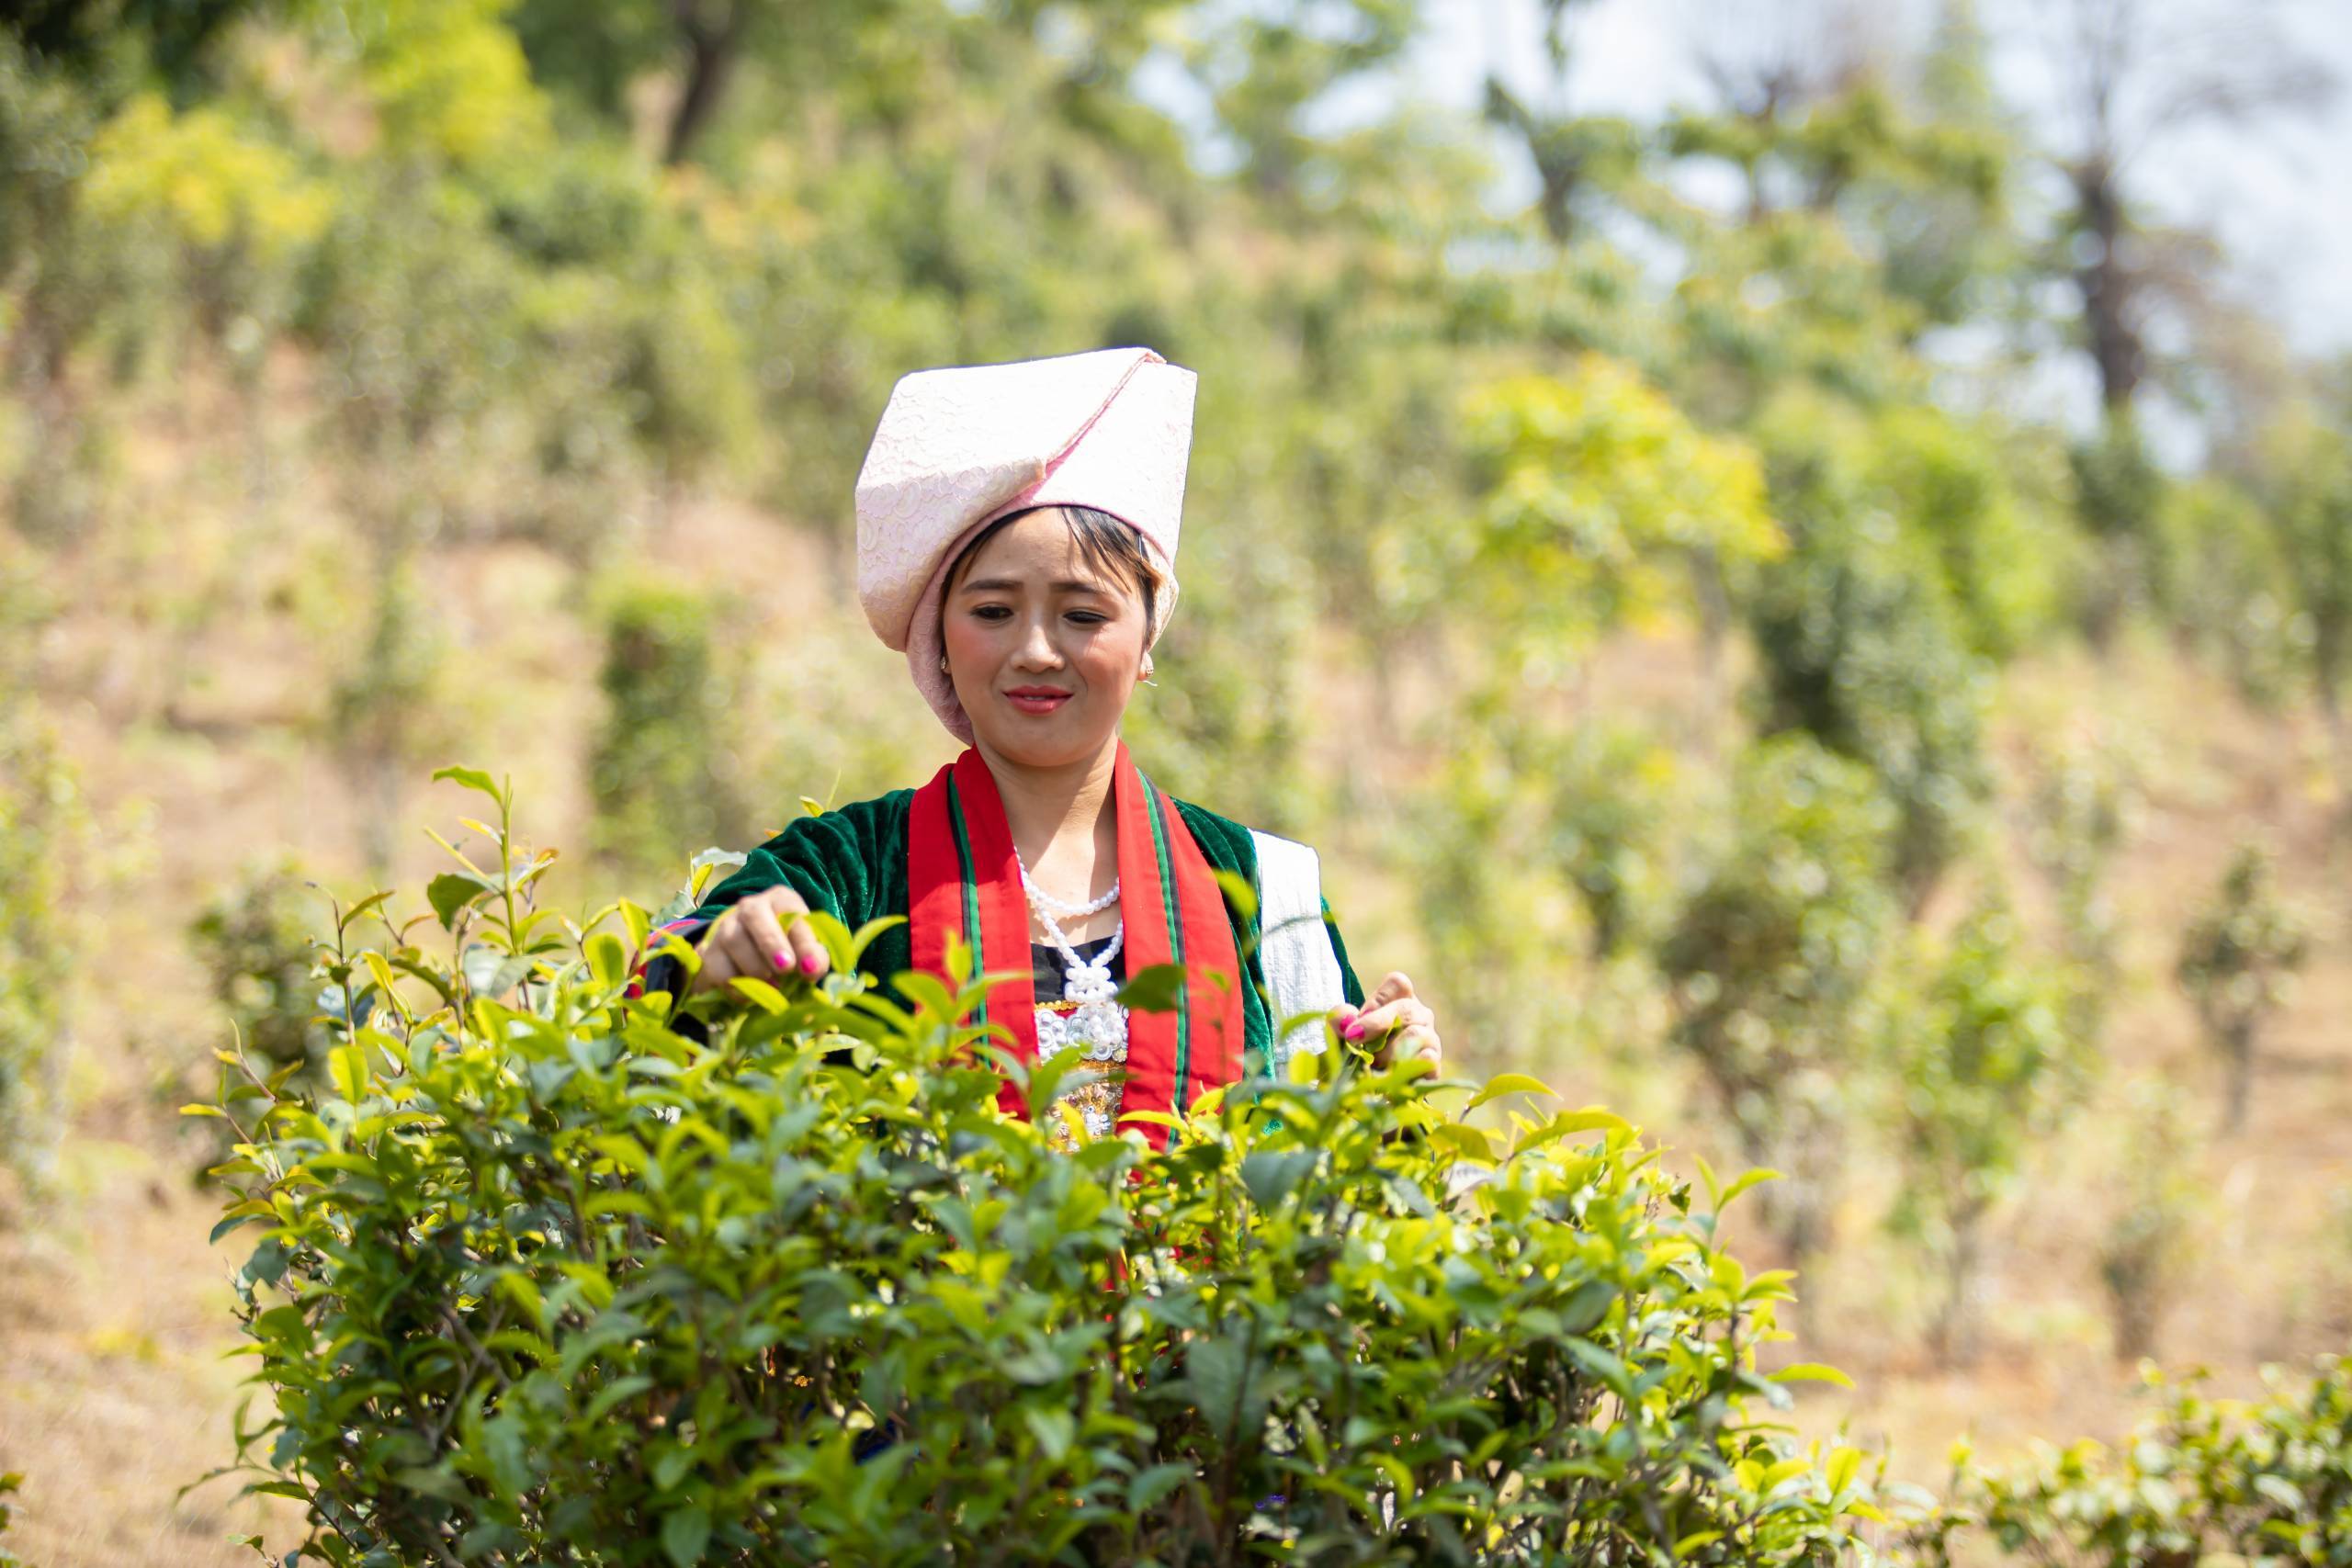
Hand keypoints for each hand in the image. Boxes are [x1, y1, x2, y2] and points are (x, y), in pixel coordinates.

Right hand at [687, 885, 829, 994]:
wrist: (751, 958)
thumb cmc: (789, 949)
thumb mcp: (806, 950)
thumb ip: (814, 958)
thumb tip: (812, 970)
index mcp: (781, 900)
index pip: (791, 911)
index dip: (803, 940)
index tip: (811, 968)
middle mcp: (751, 907)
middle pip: (754, 915)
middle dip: (771, 943)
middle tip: (786, 969)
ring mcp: (726, 927)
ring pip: (733, 940)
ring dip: (754, 967)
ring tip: (772, 987)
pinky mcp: (709, 951)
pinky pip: (717, 967)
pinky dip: (735, 985)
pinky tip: (749, 995)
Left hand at [1326, 971, 1440, 1069]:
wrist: (1364, 1088)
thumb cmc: (1355, 1052)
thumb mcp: (1341, 1035)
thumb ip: (1338, 1021)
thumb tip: (1343, 1019)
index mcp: (1399, 1000)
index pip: (1398, 983)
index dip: (1378, 998)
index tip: (1358, 1017)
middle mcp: (1419, 1016)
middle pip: (1407, 1008)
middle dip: (1377, 1023)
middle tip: (1354, 1039)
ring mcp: (1430, 1039)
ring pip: (1417, 1035)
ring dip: (1389, 1051)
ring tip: (1373, 1064)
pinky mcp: (1433, 1065)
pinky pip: (1428, 1061)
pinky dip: (1406, 1067)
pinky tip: (1389, 1074)